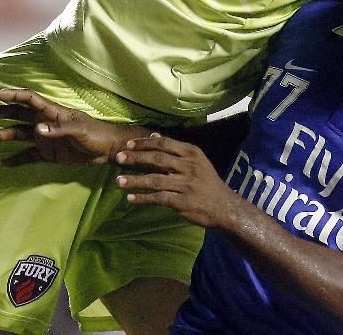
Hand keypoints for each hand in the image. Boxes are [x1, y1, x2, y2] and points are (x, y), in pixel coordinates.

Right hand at [0, 88, 149, 166]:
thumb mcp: (80, 131)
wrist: (107, 151)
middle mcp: (44, 122)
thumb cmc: (96, 135)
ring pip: (17, 134)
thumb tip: (38, 129)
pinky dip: (15, 159)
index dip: (13, 94)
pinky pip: (26, 155)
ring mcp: (44, 138)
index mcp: (52, 112)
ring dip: (1, 135)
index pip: (29, 99)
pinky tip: (2, 162)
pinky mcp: (47, 153)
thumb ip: (59, 129)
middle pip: (17, 114)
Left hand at [116, 134, 241, 228]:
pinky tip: (130, 199)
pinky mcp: (182, 202)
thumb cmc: (207, 182)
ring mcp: (186, 185)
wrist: (224, 207)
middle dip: (136, 158)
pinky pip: (159, 198)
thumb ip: (175, 150)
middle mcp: (189, 166)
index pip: (165, 144)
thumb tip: (154, 135)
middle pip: (158, 159)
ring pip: (155, 180)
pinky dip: (143, 198)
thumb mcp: (196, 161)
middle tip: (118, 157)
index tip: (128, 144)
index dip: (145, 143)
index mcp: (192, 153)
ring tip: (118, 181)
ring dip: (135, 180)